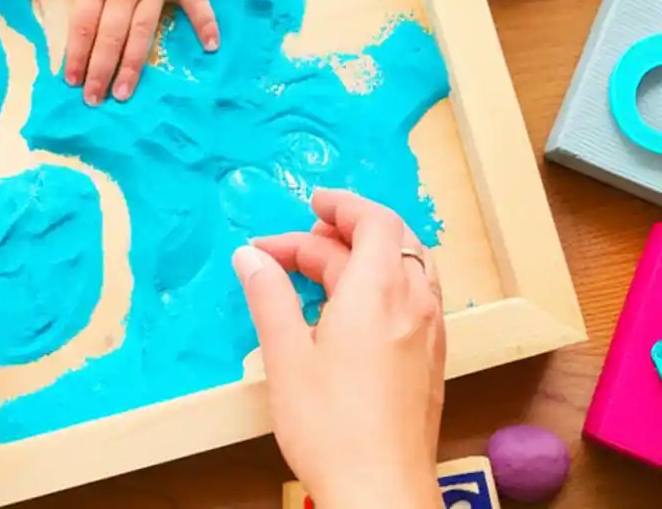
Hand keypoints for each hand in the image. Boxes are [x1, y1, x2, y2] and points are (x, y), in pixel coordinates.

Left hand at [19, 0, 218, 104]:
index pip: (83, 27)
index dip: (76, 55)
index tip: (71, 81)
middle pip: (110, 38)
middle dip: (100, 71)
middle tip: (95, 100)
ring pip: (142, 32)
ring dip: (134, 64)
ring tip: (126, 93)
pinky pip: (196, 3)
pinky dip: (204, 24)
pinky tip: (210, 48)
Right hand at [233, 189, 445, 508]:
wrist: (380, 490)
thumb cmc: (330, 426)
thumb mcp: (285, 355)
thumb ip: (269, 296)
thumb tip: (250, 257)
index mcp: (378, 293)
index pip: (374, 221)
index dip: (342, 204)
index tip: (310, 203)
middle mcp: (414, 304)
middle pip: (389, 241)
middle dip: (341, 233)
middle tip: (295, 247)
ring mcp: (429, 332)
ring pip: (406, 268)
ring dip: (365, 257)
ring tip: (321, 271)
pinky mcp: (431, 359)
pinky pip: (413, 298)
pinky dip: (381, 284)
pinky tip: (348, 311)